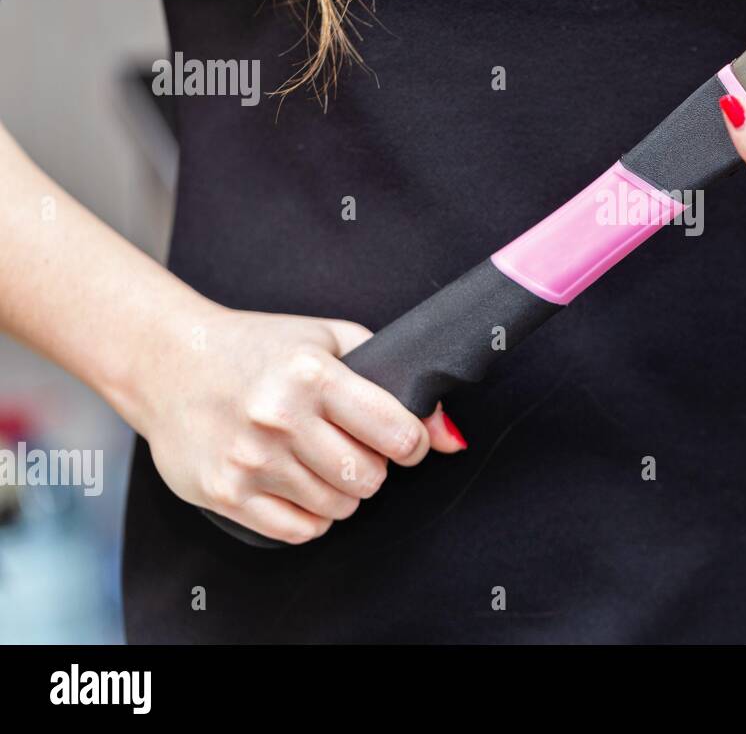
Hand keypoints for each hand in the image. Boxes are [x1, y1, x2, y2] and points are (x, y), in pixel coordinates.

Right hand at [122, 306, 466, 543]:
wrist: (167, 361)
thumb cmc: (258, 349)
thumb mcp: (331, 341)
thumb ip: (395, 379)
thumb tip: (449, 436)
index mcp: (312, 375)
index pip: (397, 433)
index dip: (411, 443)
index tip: (402, 440)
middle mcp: (279, 417)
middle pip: (369, 477)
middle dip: (373, 467)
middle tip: (352, 447)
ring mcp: (249, 459)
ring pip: (339, 507)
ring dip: (343, 492)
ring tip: (320, 461)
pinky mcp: (224, 493)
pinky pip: (299, 531)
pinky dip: (313, 515)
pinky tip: (299, 484)